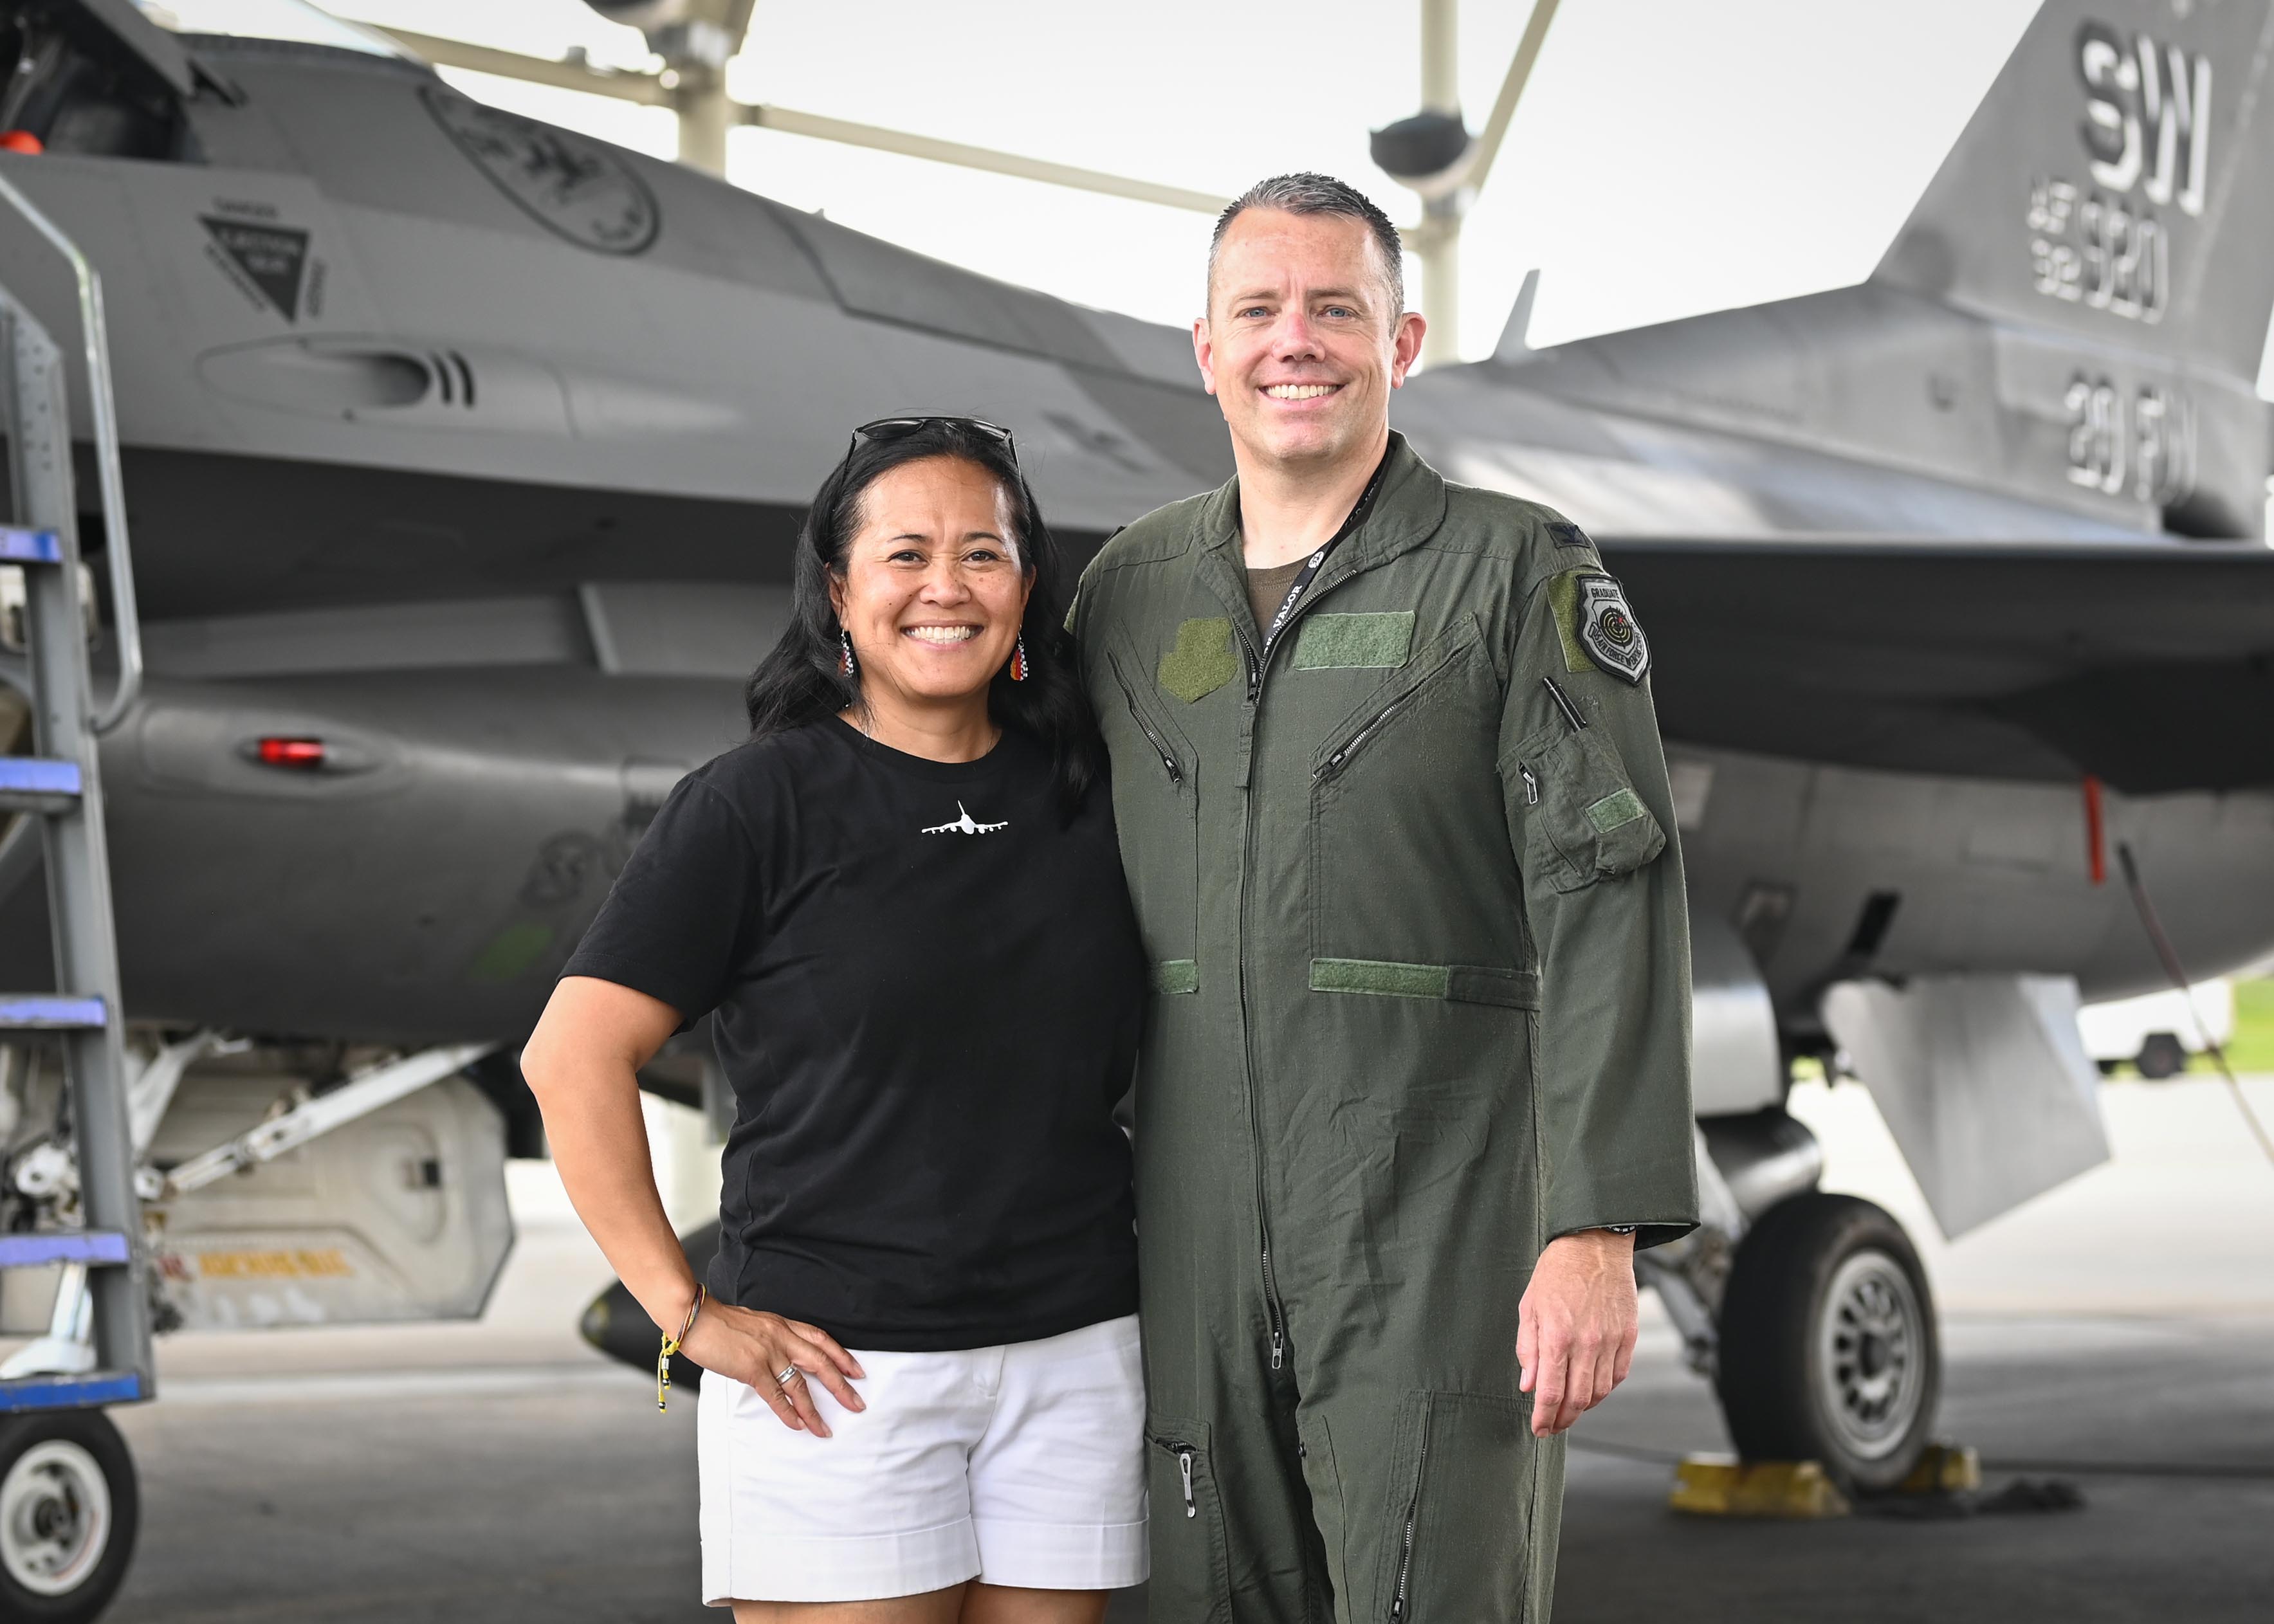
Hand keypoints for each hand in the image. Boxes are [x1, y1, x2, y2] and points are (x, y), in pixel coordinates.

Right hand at [680, 1302, 866, 1436]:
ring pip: (800, 1384)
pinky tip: (798, 1424)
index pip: (821, 1339)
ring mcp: (768, 1352)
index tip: (857, 1371)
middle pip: (821, 1362)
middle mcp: (781, 1337)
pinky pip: (775, 1395)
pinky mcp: (752, 1368)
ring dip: (814, 1410)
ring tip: (824, 1429)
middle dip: (841, 1385)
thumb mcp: (754, 1324)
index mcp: (783, 1324)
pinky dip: (788, 1412)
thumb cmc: (719, 1321)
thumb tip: (780, 1355)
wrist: (695, 1316)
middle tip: (857, 1404)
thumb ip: (771, 1337)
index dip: (842, 1356)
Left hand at [1516, 1229, 1638, 1437]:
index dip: (1543, 1417)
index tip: (1538, 1429)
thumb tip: (1528, 1385)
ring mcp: (1611, 1341)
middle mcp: (1587, 1343)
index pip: (1550, 1392)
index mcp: (1557, 1336)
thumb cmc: (1557, 1272)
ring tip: (1570, 1410)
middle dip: (1562, 1420)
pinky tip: (1592, 1389)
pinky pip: (1618, 1375)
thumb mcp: (1529, 1307)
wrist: (1595, 1245)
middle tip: (1552, 1426)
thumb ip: (1527, 1349)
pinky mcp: (1629, 1336)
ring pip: (1600, 1393)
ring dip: (1584, 1408)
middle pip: (1577, 1399)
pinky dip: (1604, 1389)